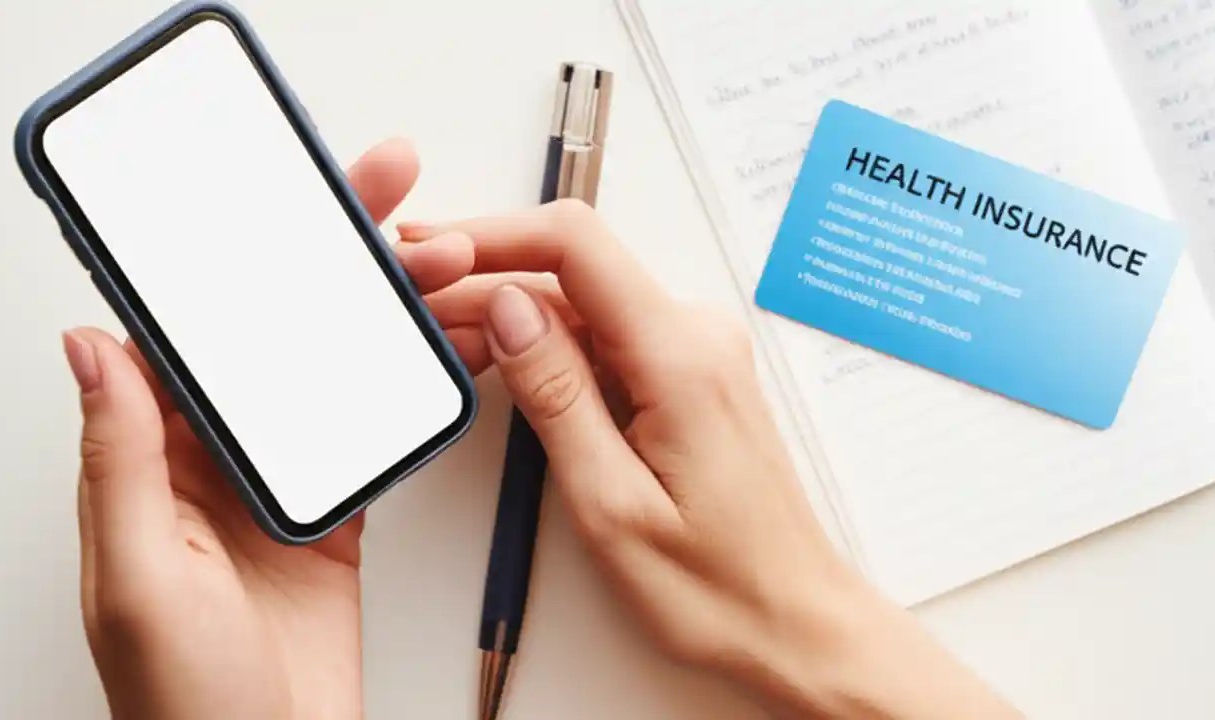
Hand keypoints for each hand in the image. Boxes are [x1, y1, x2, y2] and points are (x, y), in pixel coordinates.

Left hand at [66, 138, 483, 719]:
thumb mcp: (137, 577)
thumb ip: (121, 459)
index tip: (285, 192)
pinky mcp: (333, 511)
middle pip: (276, 328)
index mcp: (151, 457)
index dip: (240, 251)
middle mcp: (212, 457)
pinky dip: (409, 380)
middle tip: (392, 201)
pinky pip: (370, 425)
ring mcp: (278, 480)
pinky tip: (441, 343)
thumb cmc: (184, 702)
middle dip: (337, 256)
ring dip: (385, 311)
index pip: (194, 326)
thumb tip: (92, 345)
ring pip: (333, 365)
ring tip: (440, 264)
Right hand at [400, 201, 1019, 718]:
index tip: (432, 249)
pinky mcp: (688, 378)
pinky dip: (550, 347)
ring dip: (513, 317)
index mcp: (680, 356)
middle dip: (487, 281)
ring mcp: (696, 354)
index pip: (576, 244)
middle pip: (572, 272)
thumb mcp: (611, 503)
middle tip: (417, 316)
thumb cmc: (717, 586)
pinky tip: (507, 370)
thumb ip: (556, 395)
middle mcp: (695, 336)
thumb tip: (509, 308)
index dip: (492, 236)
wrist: (797, 621)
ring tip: (448, 348)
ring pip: (584, 305)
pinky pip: (607, 339)